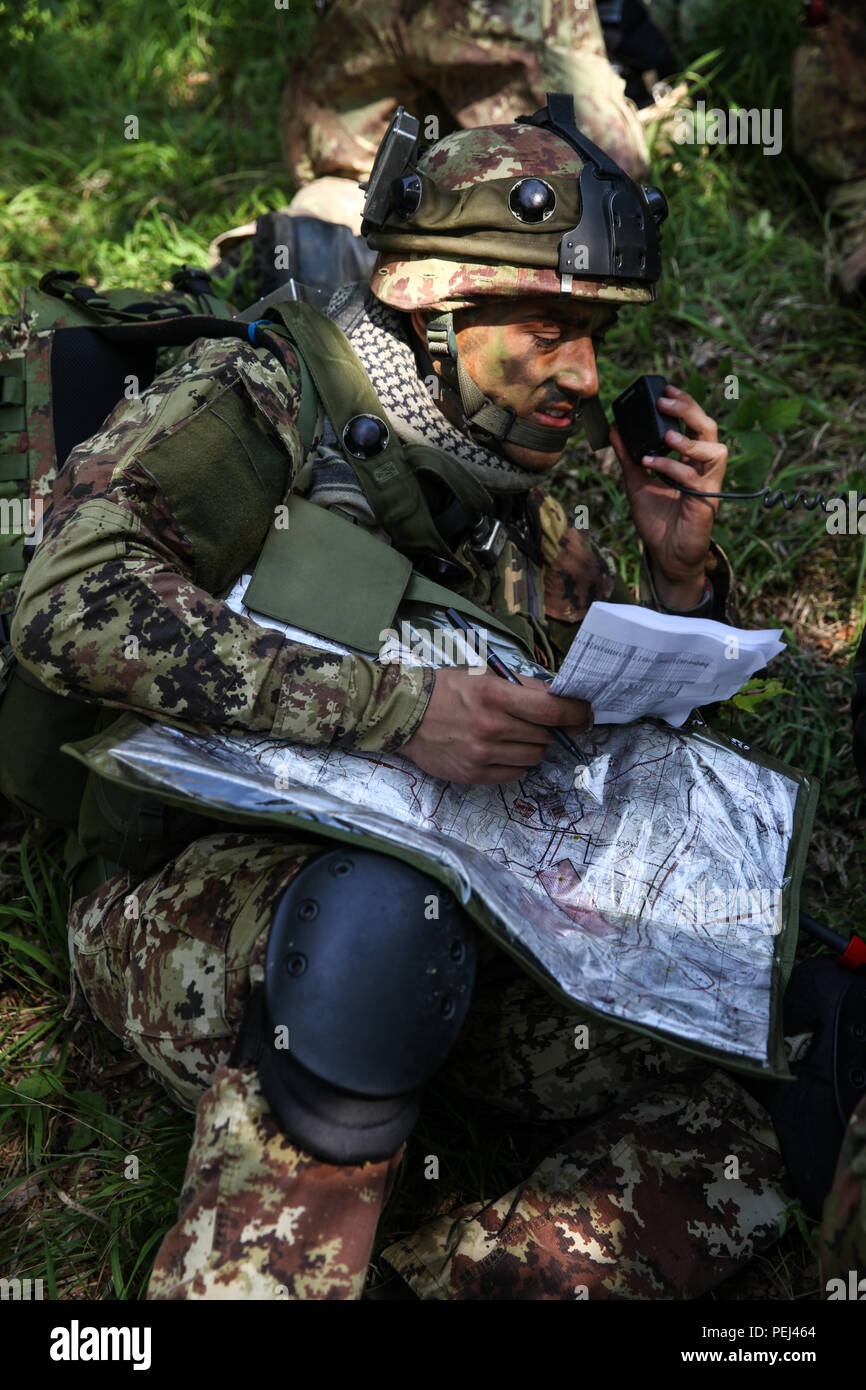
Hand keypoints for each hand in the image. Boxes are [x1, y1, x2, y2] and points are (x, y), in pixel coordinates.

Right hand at [401, 667, 592, 784]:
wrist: (406, 714)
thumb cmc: (448, 690)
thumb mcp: (484, 675)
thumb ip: (522, 687)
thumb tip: (558, 698)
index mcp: (495, 695)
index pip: (552, 710)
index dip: (576, 713)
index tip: (585, 714)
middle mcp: (491, 725)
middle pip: (546, 735)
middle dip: (551, 729)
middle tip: (540, 723)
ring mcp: (482, 753)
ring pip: (534, 756)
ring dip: (533, 746)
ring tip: (514, 735)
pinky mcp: (474, 774)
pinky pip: (516, 773)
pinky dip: (516, 763)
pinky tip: (501, 750)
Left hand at [611, 384, 727, 606]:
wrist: (666, 556)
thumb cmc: (657, 522)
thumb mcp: (636, 484)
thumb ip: (628, 458)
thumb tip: (614, 431)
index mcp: (689, 460)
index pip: (693, 424)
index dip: (684, 404)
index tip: (664, 390)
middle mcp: (702, 468)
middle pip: (708, 428)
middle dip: (689, 409)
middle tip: (665, 400)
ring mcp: (707, 484)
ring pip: (714, 449)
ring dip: (688, 439)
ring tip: (665, 435)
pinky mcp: (706, 502)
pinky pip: (695, 478)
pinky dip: (674, 468)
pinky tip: (653, 465)